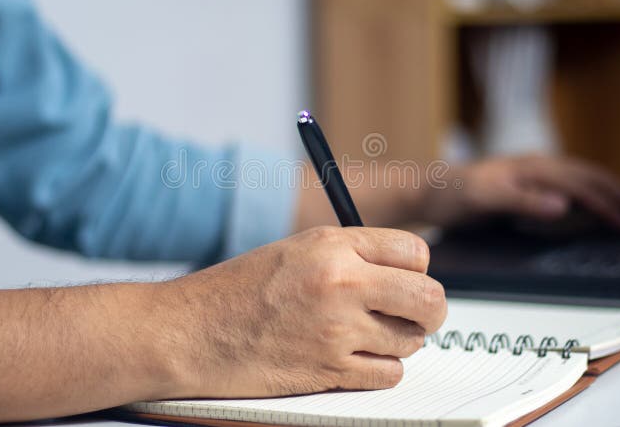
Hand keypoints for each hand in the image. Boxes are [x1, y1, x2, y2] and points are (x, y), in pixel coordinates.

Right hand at [154, 226, 446, 397]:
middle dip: (429, 310)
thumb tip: (402, 272)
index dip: (417, 269)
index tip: (408, 280)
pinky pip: (389, 374)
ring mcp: (337, 330)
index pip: (416, 252)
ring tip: (368, 335)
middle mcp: (341, 283)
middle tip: (415, 314)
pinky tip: (356, 359)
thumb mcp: (295, 249)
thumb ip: (350, 255)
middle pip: (429, 298)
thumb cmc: (234, 291)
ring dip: (399, 341)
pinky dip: (380, 369)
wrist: (190, 332)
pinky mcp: (330, 371)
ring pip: (411, 341)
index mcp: (333, 244)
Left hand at [421, 154, 619, 232]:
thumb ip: (524, 201)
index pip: (583, 186)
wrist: (427, 187)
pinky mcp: (526, 181)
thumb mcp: (485, 199)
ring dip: (610, 194)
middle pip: (590, 178)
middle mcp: (536, 165)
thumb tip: (564, 206)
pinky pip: (569, 183)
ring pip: (582, 178)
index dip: (611, 207)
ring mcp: (532, 171)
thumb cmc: (452, 193)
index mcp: (532, 168)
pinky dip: (591, 194)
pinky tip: (594, 205)